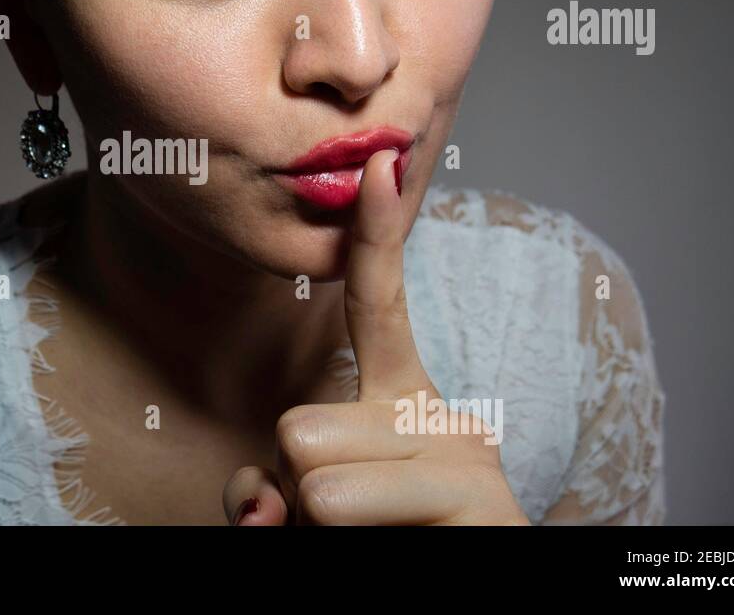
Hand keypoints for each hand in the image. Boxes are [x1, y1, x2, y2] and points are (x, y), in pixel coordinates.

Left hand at [223, 147, 529, 525]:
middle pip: (297, 426)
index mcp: (404, 403)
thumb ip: (270, 492)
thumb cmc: (381, 551)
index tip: (377, 162)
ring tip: (373, 542)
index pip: (379, 306)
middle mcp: (441, 417)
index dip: (374, 235)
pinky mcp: (477, 504)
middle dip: (297, 488)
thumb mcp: (308, 517)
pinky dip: (340, 542)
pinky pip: (340, 505)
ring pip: (311, 473)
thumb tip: (256, 499)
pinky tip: (396, 547)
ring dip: (316, 526)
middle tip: (346, 524)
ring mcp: (464, 458)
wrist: (470, 601)